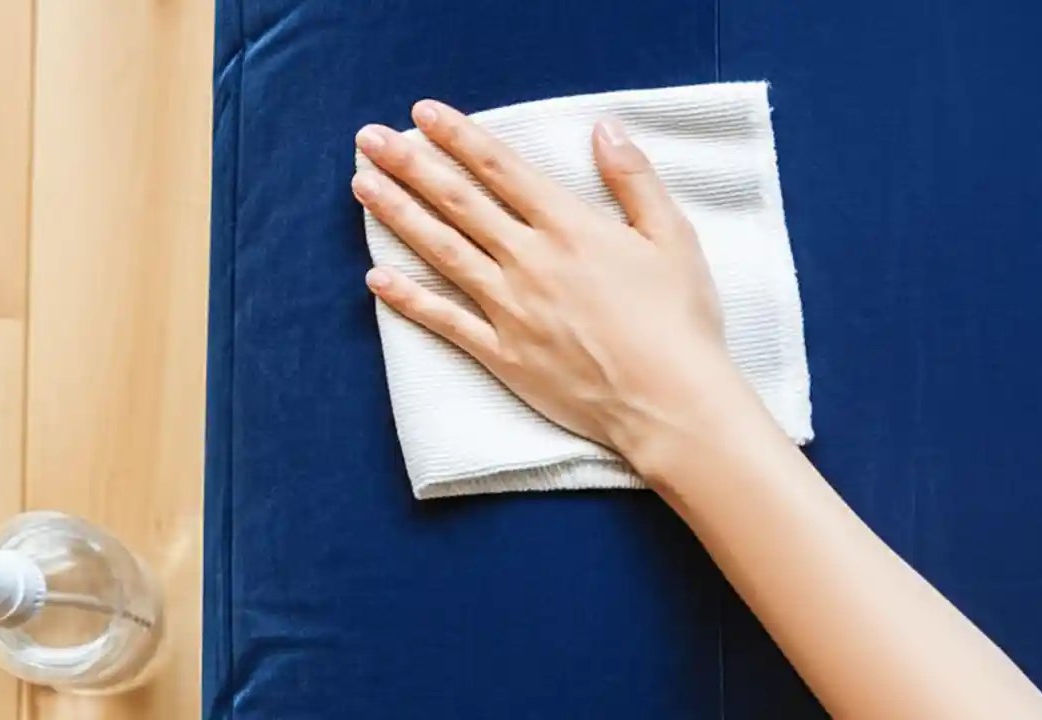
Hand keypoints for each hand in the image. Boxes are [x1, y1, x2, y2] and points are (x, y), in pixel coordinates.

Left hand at [352, 100, 774, 471]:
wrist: (669, 402)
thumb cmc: (679, 320)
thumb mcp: (672, 236)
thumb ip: (633, 178)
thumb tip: (603, 128)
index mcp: (569, 226)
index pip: (500, 168)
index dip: (459, 136)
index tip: (424, 112)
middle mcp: (529, 260)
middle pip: (458, 202)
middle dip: (410, 165)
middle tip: (370, 139)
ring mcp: (510, 308)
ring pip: (442, 251)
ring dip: (398, 215)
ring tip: (362, 186)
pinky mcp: (501, 354)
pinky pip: (445, 321)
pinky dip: (408, 300)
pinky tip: (375, 278)